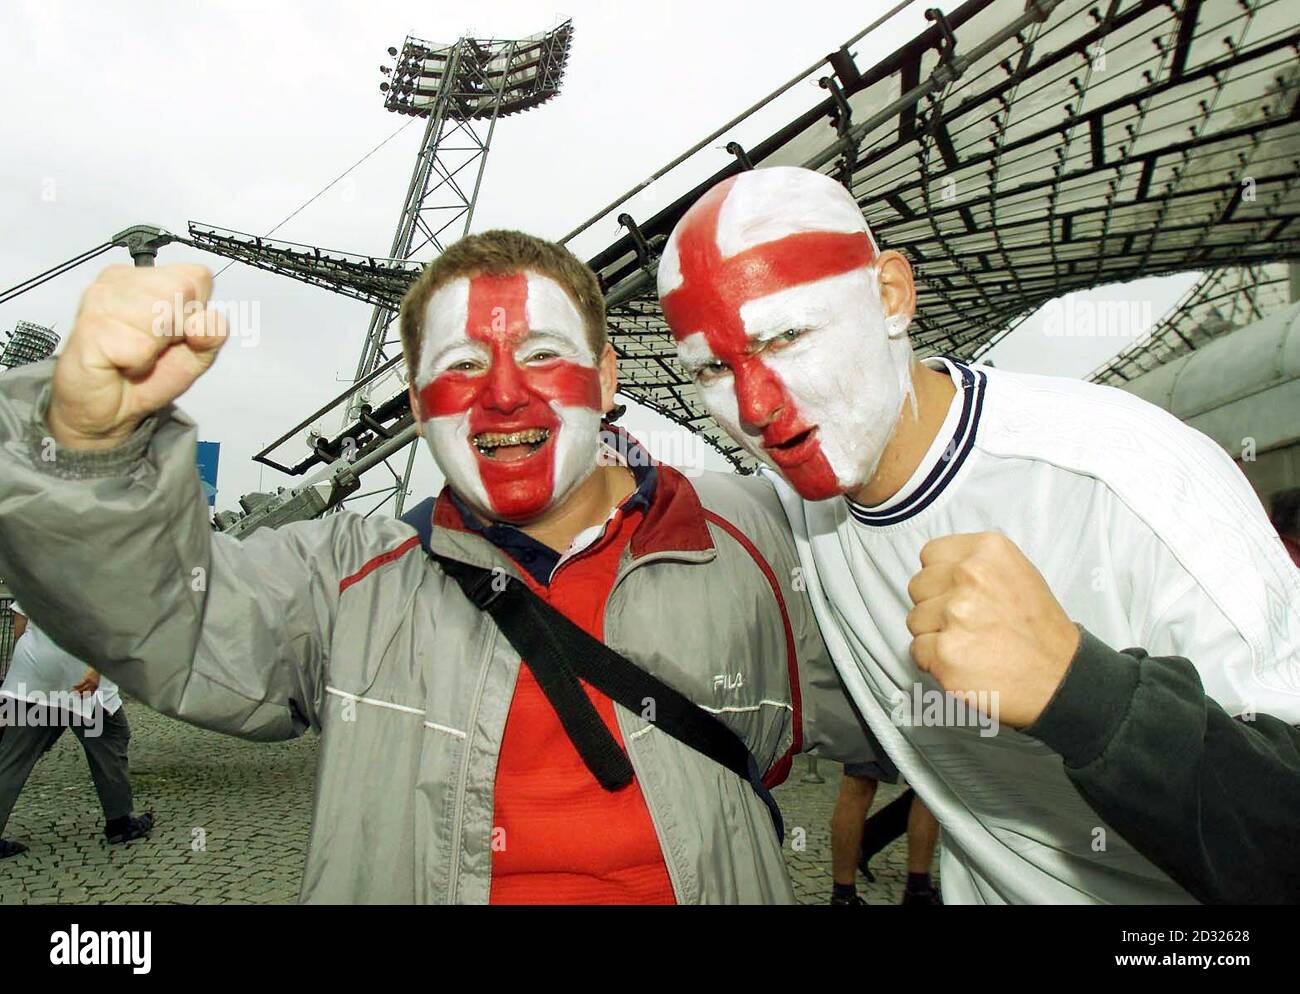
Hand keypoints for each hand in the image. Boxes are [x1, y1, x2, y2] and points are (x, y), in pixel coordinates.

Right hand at [47, 264, 227, 450]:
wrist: (106, 411)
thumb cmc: (146, 376)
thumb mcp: (196, 354)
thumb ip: (212, 333)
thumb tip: (204, 321)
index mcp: (146, 278)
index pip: (197, 276)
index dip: (196, 312)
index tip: (175, 333)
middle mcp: (119, 280)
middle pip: (181, 290)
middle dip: (176, 329)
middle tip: (153, 347)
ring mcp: (100, 299)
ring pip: (161, 314)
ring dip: (155, 347)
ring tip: (135, 353)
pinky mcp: (89, 327)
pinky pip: (139, 344)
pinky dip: (138, 363)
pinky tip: (121, 362)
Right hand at [72, 668, 101, 694]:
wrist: (97, 666)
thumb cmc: (95, 673)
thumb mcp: (95, 680)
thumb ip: (92, 685)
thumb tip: (84, 689)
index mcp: (96, 686)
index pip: (91, 694)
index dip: (85, 696)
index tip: (80, 698)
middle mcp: (94, 685)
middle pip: (86, 693)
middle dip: (80, 695)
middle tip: (75, 696)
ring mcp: (90, 682)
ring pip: (82, 689)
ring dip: (76, 691)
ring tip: (72, 691)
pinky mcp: (87, 679)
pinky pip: (80, 684)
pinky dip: (76, 686)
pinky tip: (73, 686)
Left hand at [905, 532, 1080, 728]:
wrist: (1061, 678)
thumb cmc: (1037, 629)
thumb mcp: (1016, 573)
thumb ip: (974, 564)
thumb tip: (937, 570)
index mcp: (986, 551)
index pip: (930, 554)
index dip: (940, 578)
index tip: (958, 594)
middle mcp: (969, 576)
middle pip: (918, 587)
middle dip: (934, 606)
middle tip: (967, 624)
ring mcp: (955, 614)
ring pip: (915, 620)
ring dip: (934, 635)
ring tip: (970, 644)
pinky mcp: (945, 652)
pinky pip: (916, 650)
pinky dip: (934, 661)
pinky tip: (965, 663)